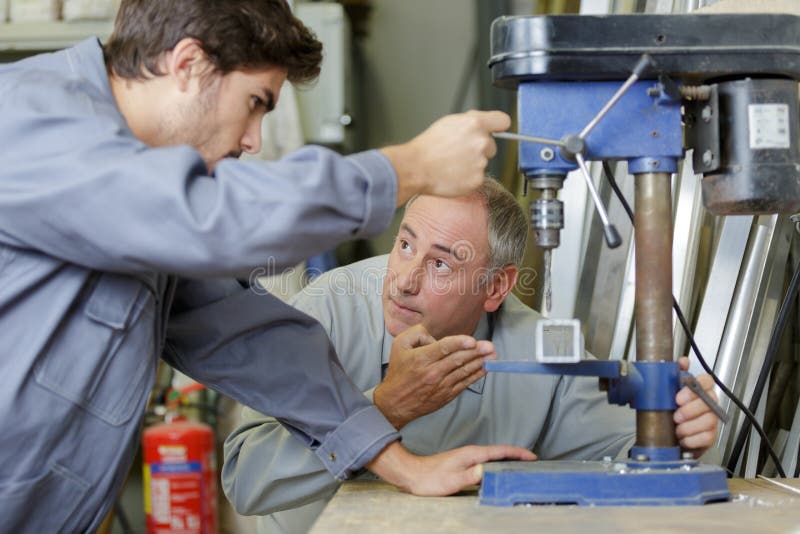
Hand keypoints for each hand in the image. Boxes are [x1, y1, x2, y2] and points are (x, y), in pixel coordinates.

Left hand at [367, 441, 536, 495]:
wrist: (413, 474)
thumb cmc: (430, 479)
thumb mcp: (452, 480)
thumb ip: (471, 475)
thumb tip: (487, 471)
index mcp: (473, 454)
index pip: (500, 451)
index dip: (517, 453)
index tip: (532, 456)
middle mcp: (471, 453)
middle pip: (500, 452)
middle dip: (517, 456)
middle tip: (532, 462)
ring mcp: (467, 457)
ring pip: (493, 457)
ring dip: (507, 460)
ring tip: (520, 467)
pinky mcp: (463, 463)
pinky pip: (486, 462)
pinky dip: (496, 464)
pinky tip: (497, 472)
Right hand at [374, 324, 495, 428]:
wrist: (394, 402)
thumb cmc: (398, 372)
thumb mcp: (399, 345)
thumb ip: (416, 333)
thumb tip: (434, 335)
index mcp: (421, 358)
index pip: (443, 348)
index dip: (459, 343)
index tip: (472, 340)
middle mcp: (432, 372)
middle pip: (458, 360)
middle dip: (476, 352)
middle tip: (489, 346)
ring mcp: (441, 385)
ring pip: (464, 372)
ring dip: (480, 363)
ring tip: (492, 355)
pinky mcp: (446, 395)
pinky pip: (464, 383)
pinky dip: (476, 376)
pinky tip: (485, 368)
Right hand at [381, 110, 511, 205]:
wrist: (416, 168)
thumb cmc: (428, 146)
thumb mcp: (449, 123)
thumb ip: (471, 122)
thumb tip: (482, 124)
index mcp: (475, 124)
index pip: (503, 121)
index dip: (498, 126)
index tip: (495, 131)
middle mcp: (481, 142)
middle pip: (492, 146)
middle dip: (480, 149)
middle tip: (459, 152)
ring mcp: (481, 163)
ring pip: (483, 163)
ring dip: (472, 164)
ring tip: (452, 164)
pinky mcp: (477, 180)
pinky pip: (477, 177)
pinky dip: (468, 178)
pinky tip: (453, 174)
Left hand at [675, 356, 717, 457]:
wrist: (667, 435)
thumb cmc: (669, 411)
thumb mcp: (668, 391)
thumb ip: (675, 374)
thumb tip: (683, 361)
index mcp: (699, 390)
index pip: (707, 380)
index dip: (694, 389)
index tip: (678, 397)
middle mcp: (708, 404)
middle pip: (708, 402)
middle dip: (689, 411)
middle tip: (676, 415)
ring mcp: (711, 421)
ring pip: (709, 421)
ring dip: (689, 426)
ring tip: (677, 428)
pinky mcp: (710, 437)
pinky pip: (707, 437)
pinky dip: (692, 439)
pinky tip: (683, 438)